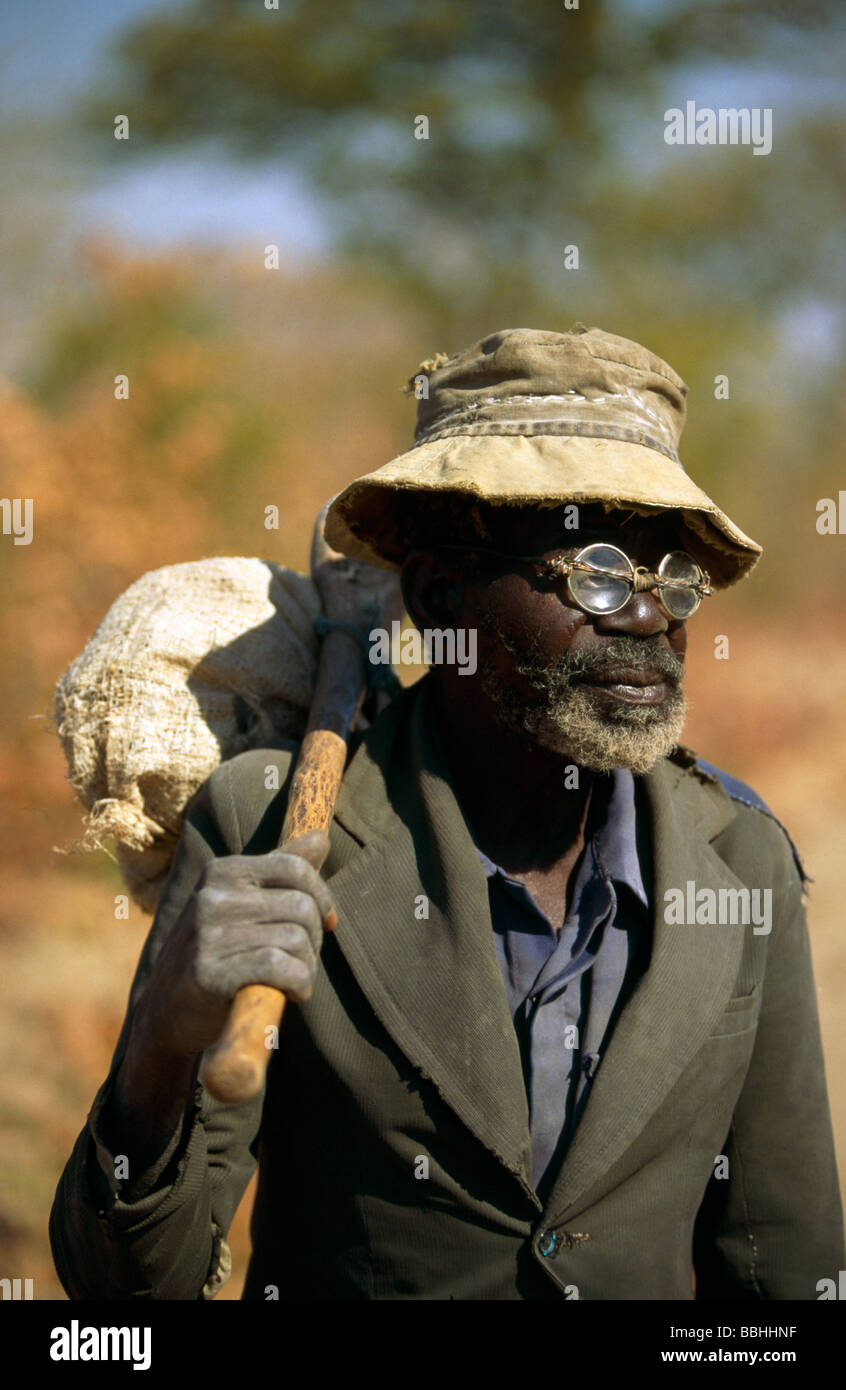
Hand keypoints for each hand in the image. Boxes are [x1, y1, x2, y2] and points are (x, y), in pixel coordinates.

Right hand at [134, 829, 336, 1060]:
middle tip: (305, 959)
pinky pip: (280, 967)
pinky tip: (294, 993)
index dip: (322, 897)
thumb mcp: (240, 902)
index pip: (294, 867)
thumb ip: (279, 869)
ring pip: (295, 939)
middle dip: (315, 938)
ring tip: (296, 979)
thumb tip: (321, 837)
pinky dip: (299, 984)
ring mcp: (207, 935)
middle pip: (301, 906)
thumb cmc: (215, 951)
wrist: (165, 1010)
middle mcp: (211, 897)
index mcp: (221, 872)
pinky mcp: (209, 974)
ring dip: (308, 966)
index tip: (328, 921)